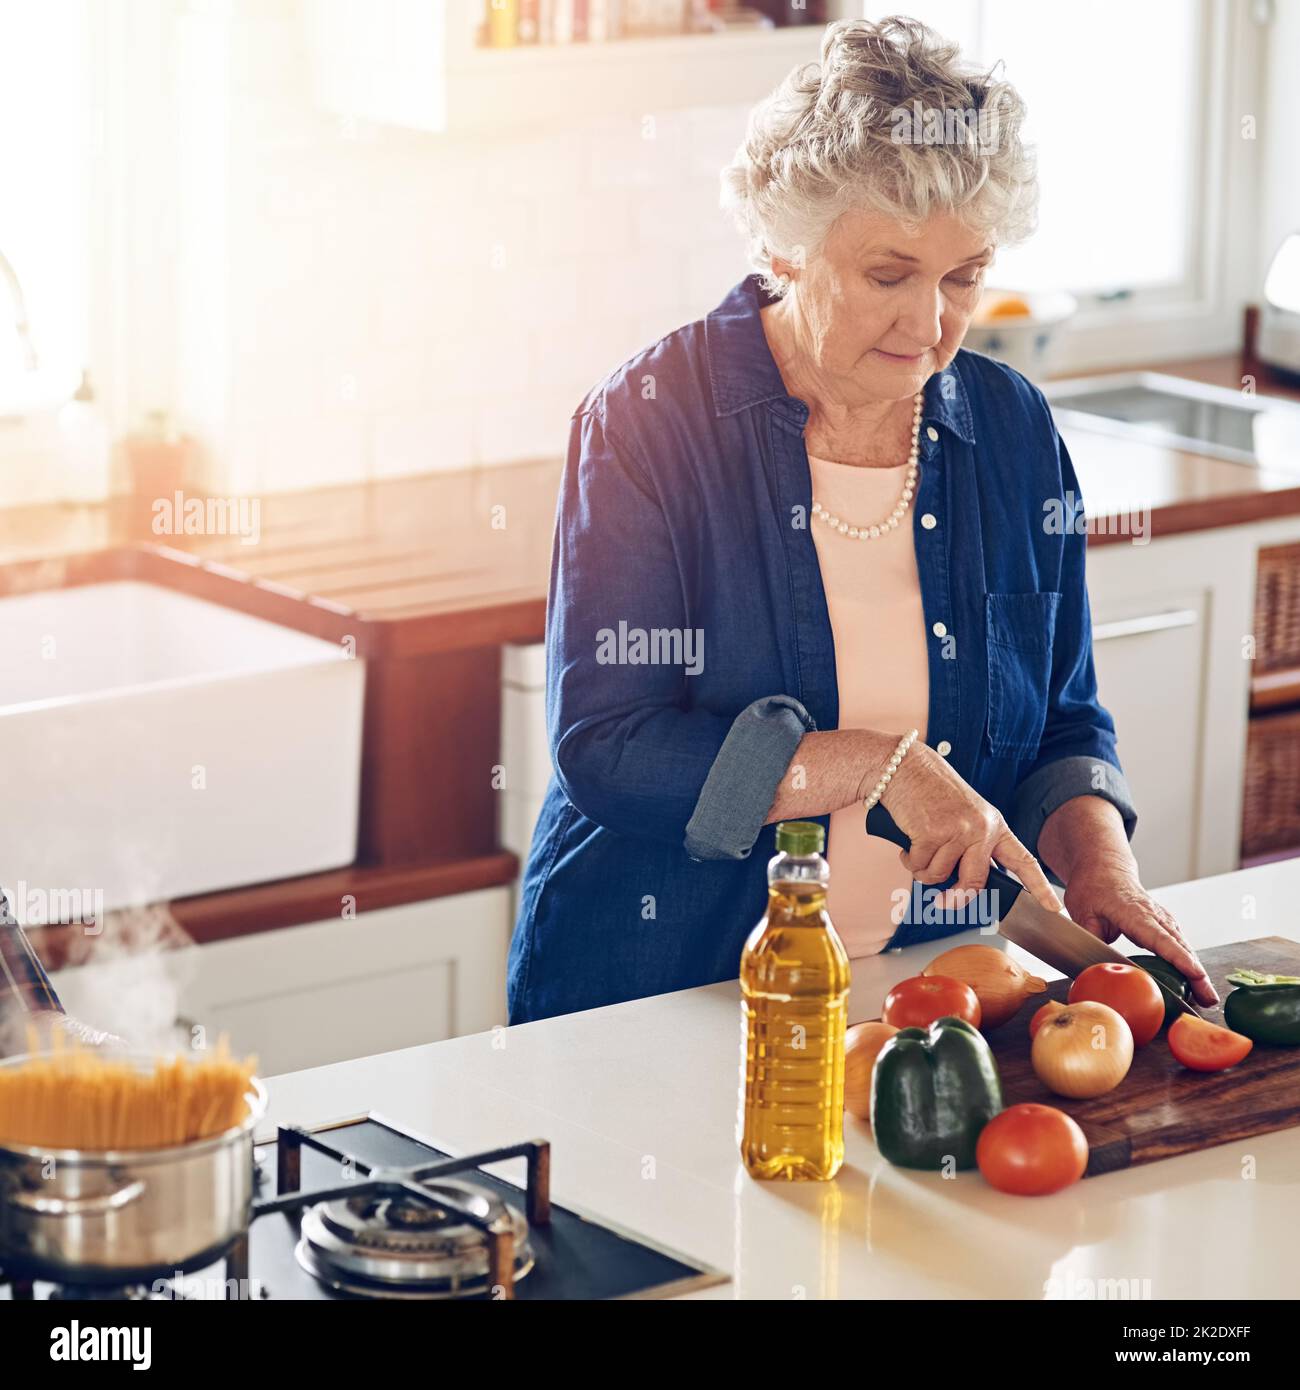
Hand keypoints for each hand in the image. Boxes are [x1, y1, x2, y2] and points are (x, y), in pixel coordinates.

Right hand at [878, 741, 1064, 916]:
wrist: (906, 767)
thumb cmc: (932, 791)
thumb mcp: (965, 816)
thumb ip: (972, 847)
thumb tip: (964, 883)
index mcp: (994, 825)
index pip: (1023, 861)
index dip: (1040, 887)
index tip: (1054, 908)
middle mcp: (980, 828)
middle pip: (974, 882)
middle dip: (955, 897)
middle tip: (943, 901)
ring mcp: (957, 830)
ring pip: (939, 876)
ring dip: (923, 868)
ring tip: (920, 845)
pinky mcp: (931, 833)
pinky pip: (919, 866)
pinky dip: (909, 859)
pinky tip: (909, 841)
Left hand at [1063, 853, 1217, 1006]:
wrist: (1105, 870)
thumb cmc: (1093, 888)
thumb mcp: (1081, 913)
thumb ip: (1090, 940)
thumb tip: (1094, 966)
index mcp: (1134, 913)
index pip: (1160, 938)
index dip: (1178, 958)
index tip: (1195, 974)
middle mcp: (1154, 916)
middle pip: (1180, 947)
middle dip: (1196, 973)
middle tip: (1208, 999)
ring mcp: (1162, 919)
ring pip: (1184, 947)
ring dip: (1196, 972)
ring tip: (1206, 999)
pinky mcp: (1164, 925)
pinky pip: (1180, 946)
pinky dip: (1189, 964)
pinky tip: (1194, 984)